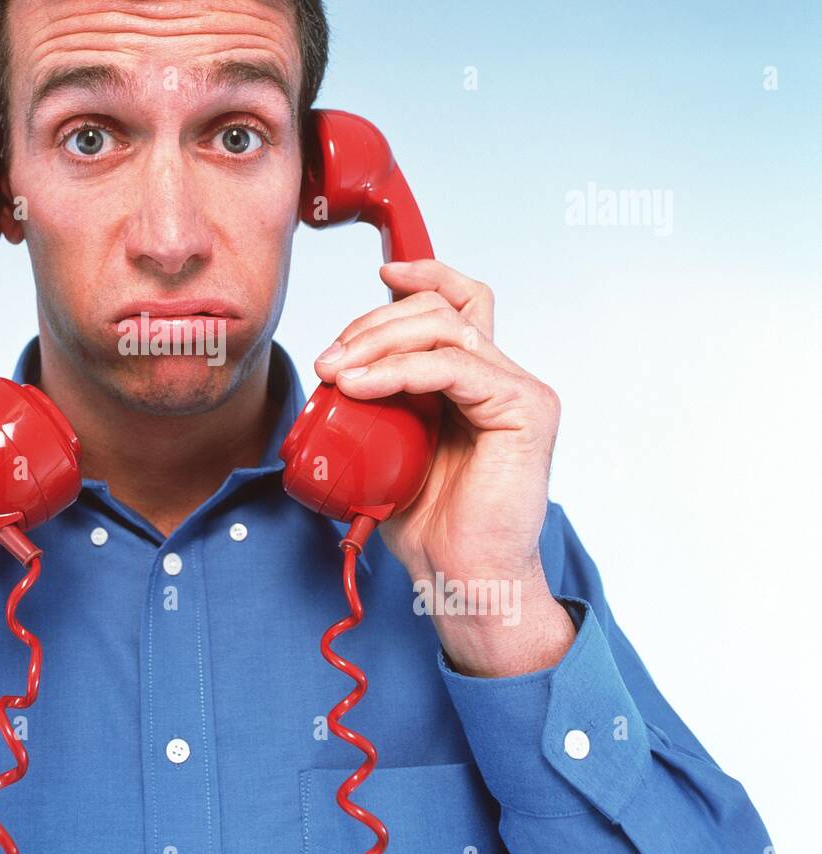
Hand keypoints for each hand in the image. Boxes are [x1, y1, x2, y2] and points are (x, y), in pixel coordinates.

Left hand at [313, 259, 574, 676]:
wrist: (461, 578)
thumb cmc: (428, 524)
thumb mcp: (388, 446)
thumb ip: (378, 404)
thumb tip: (333, 372)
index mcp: (475, 381)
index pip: (458, 302)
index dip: (423, 276)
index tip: (381, 275)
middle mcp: (503, 376)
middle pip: (441, 308)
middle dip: (375, 322)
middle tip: (329, 358)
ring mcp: (520, 390)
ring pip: (446, 327)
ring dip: (379, 341)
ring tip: (337, 372)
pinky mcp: (525, 410)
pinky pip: (454, 367)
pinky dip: (399, 369)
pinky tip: (360, 386)